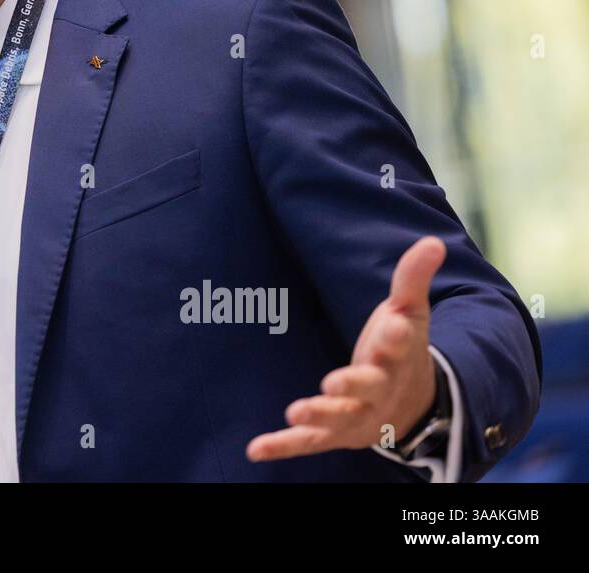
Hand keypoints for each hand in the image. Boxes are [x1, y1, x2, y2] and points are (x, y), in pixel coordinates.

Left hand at [245, 235, 444, 462]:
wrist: (412, 404)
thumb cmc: (402, 350)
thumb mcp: (410, 312)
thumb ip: (413, 278)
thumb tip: (433, 241)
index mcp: (397, 358)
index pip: (401, 347)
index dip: (397, 337)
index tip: (394, 327)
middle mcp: (378, 391)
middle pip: (368, 388)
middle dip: (353, 385)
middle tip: (333, 382)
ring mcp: (355, 416)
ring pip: (337, 419)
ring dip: (317, 416)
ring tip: (295, 411)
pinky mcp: (332, 433)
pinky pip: (306, 442)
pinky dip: (282, 446)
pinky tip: (256, 449)